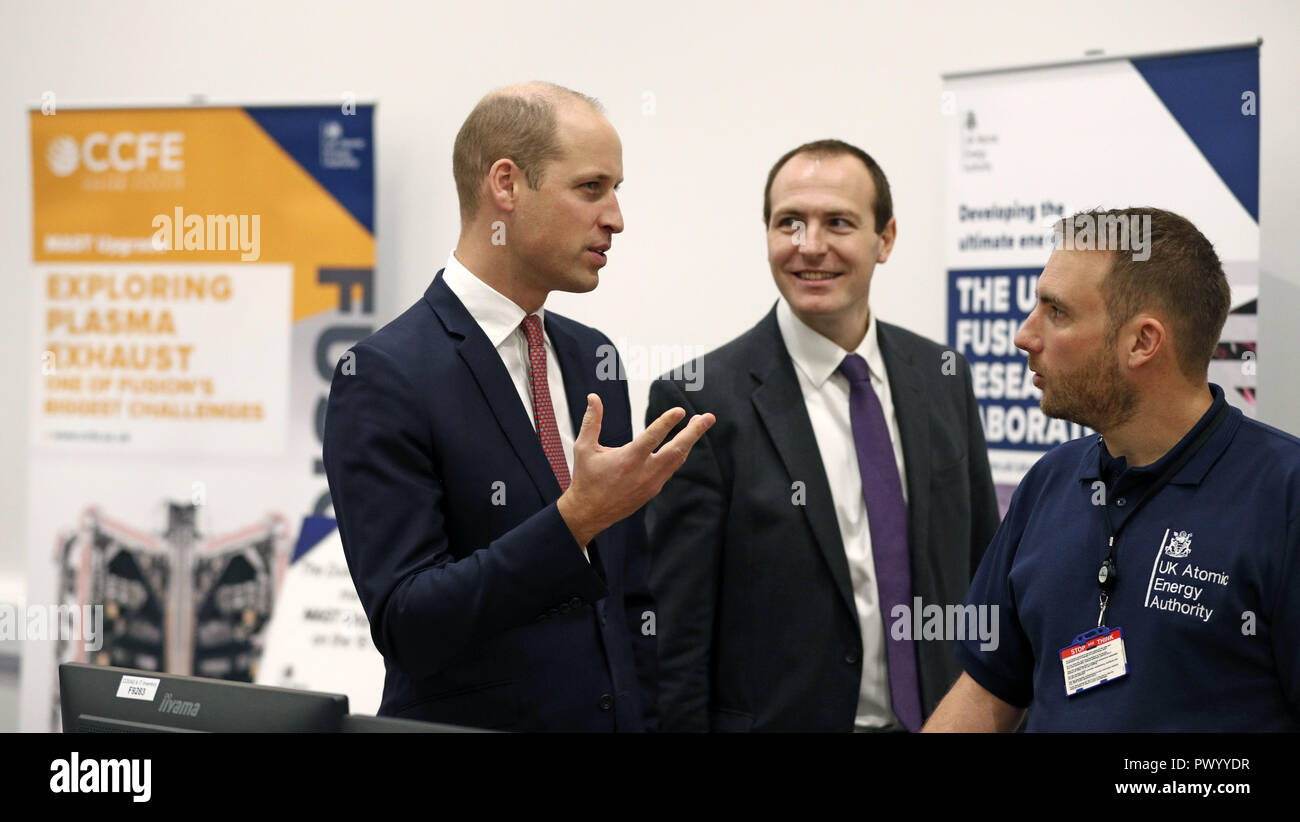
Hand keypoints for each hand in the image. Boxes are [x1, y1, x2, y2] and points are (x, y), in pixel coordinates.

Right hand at [557, 393, 714, 545]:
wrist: (589, 512)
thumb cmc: (586, 478)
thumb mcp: (584, 448)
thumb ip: (591, 421)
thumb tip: (593, 396)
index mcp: (628, 460)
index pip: (652, 437)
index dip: (667, 422)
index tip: (680, 410)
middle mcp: (644, 472)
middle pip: (676, 450)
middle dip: (694, 432)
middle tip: (708, 417)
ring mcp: (652, 483)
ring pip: (677, 459)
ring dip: (690, 441)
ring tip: (699, 424)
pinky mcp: (653, 490)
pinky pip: (671, 468)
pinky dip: (679, 454)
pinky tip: (683, 443)